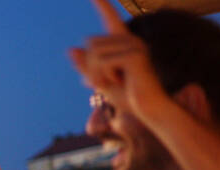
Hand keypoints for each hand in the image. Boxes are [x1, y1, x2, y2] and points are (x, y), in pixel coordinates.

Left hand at [68, 0, 167, 121]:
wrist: (149, 110)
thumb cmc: (128, 96)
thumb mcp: (100, 81)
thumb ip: (86, 67)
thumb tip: (70, 49)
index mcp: (123, 44)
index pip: (111, 20)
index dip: (104, 6)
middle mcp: (130, 40)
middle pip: (90, 44)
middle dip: (89, 67)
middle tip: (103, 82)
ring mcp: (135, 46)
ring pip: (94, 53)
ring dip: (96, 74)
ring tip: (112, 82)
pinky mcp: (135, 55)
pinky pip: (103, 62)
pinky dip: (104, 76)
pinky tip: (120, 81)